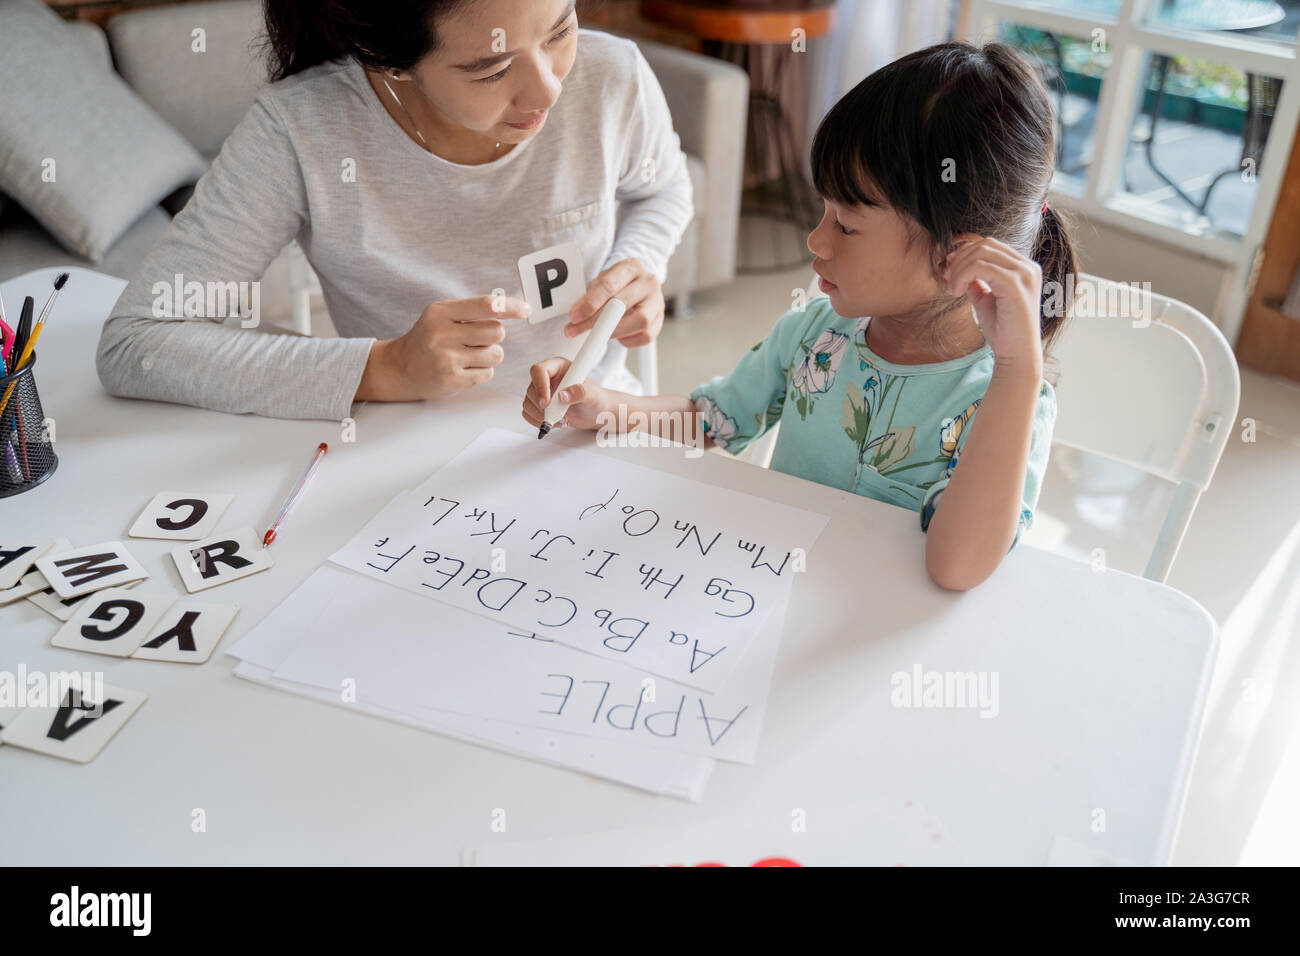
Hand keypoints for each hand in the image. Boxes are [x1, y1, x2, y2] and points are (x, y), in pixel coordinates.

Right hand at [356, 295, 530, 401]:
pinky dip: (482, 372)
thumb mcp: (441, 316)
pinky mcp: (452, 380)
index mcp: (441, 312)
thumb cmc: (427, 339)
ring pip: (495, 354)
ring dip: (490, 355)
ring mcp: (447, 359)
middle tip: (479, 339)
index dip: (511, 307)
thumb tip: (511, 306)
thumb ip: (471, 310)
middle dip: (494, 337)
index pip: (486, 305)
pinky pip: (487, 374)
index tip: (526, 310)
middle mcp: (442, 334)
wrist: (399, 368)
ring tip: (470, 355)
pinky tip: (464, 368)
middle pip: (497, 332)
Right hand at [522, 357, 614, 430]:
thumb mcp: (593, 395)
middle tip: (559, 415)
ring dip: (542, 416)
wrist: (596, 413)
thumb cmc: (595, 399)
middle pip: (531, 389)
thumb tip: (562, 395)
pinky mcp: (538, 405)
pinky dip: (538, 421)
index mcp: (559, 367)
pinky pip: (528, 413)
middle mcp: (547, 378)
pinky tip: (555, 422)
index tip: (547, 402)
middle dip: (543, 406)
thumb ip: (580, 392)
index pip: (539, 370)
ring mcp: (541, 392)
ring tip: (562, 419)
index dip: (540, 386)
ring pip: (528, 403)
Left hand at [566, 258, 663, 347]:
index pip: (610, 285)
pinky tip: (617, 334)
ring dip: (614, 331)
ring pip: (640, 322)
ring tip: (598, 333)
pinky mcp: (660, 322)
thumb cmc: (615, 285)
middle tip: (576, 329)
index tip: (575, 316)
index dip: (590, 303)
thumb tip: (575, 317)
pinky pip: (644, 337)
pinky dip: (627, 339)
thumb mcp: (601, 282)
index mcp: (632, 267)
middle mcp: (649, 282)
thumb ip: (588, 296)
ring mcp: (658, 302)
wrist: (636, 286)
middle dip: (596, 320)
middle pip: (623, 304)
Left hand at [943, 235, 1042, 372]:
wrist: (1016, 355)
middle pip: (985, 245)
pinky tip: (956, 292)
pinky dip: (963, 276)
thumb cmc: (1002, 330)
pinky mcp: (1016, 285)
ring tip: (951, 288)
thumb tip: (957, 267)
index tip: (948, 269)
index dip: (965, 252)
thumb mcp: (985, 299)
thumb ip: (976, 281)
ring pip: (982, 253)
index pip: (990, 245)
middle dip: (959, 258)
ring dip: (959, 268)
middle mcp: (1028, 267)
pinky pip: (982, 268)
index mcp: (1023, 267)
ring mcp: (1025, 274)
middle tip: (946, 276)